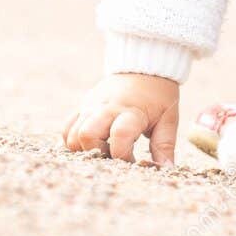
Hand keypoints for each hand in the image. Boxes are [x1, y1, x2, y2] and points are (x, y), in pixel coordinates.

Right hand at [62, 73, 180, 166]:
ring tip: (104, 147)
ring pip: (73, 134)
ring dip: (85, 148)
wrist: (144, 67)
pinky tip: (91, 143)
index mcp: (131, 110)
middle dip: (98, 152)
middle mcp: (106, 107)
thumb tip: (167, 169)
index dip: (124, 156)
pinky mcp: (83, 105)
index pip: (119, 136)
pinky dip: (73, 140)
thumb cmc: (158, 96)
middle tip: (113, 153)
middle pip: (87, 135)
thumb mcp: (168, 119)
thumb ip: (165, 145)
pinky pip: (67, 128)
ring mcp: (91, 105)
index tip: (133, 161)